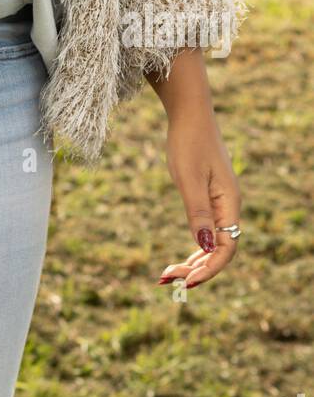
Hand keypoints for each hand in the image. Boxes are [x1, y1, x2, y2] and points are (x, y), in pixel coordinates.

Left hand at [158, 112, 240, 290]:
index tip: (185, 282)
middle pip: (220, 250)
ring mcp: (221, 202)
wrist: (190, 114)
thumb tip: (206, 247)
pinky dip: (197, 247)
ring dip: (196, 261)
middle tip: (167, 280)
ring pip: (214, 242)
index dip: (208, 269)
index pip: (226, 249)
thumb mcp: (188, 178)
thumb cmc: (188, 142)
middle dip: (197, 269)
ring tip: (171, 275)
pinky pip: (209, 231)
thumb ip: (198, 213)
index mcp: (229, 203)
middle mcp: (229, 206)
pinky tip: (186, 258)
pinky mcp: (210, 196)